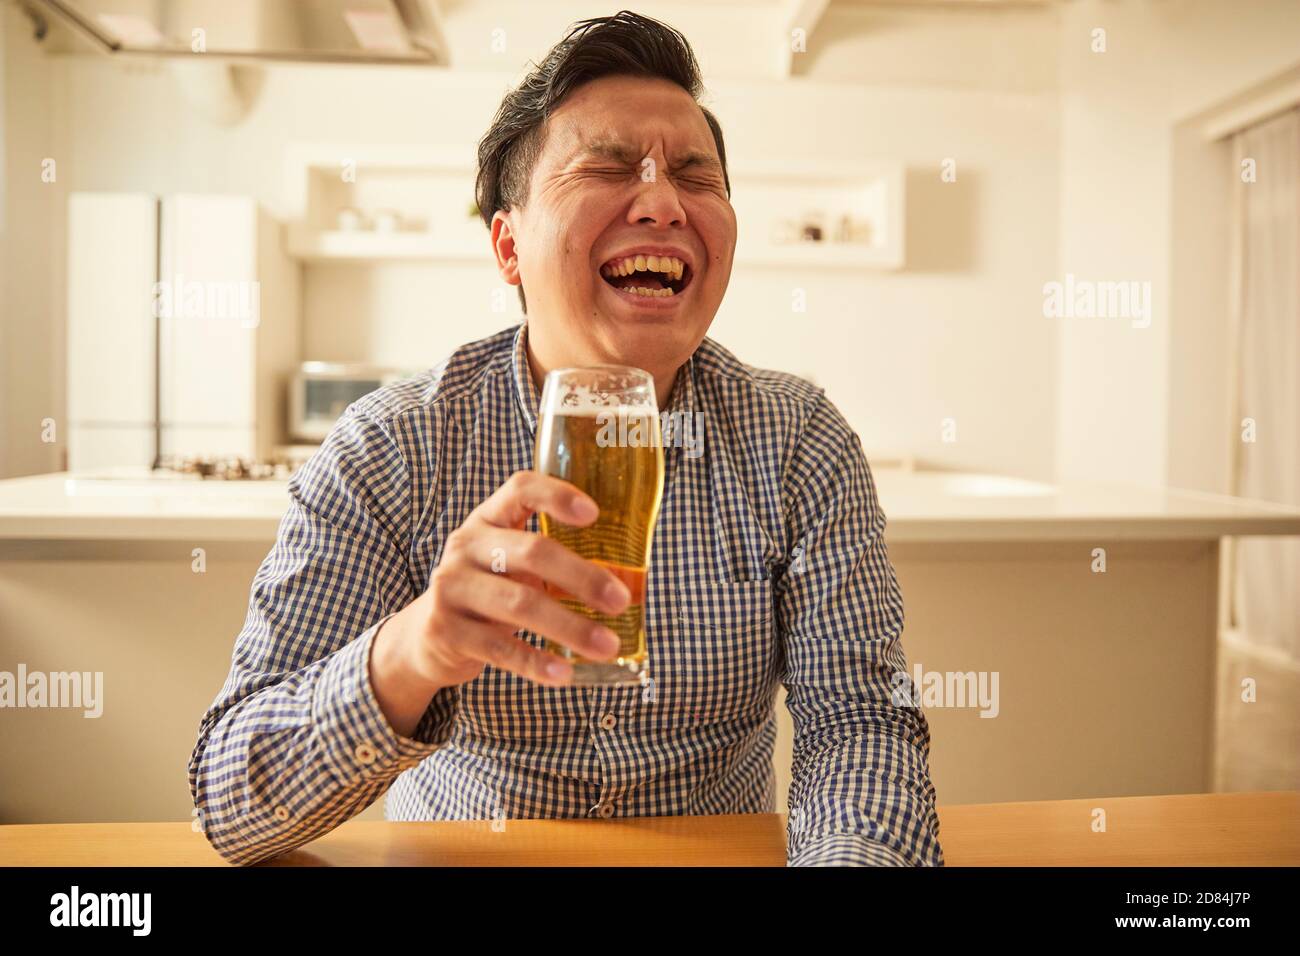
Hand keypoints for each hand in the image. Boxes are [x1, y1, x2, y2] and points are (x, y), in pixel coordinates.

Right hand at [373, 471, 631, 709]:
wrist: (425, 635)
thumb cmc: (488, 592)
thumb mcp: (508, 563)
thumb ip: (551, 562)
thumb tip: (630, 583)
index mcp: (488, 519)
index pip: (520, 488)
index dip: (557, 495)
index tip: (594, 514)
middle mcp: (465, 546)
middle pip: (531, 551)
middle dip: (582, 577)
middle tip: (620, 601)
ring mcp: (451, 587)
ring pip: (519, 603)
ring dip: (570, 627)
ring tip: (607, 646)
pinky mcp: (445, 629)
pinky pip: (499, 648)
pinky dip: (535, 662)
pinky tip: (564, 673)